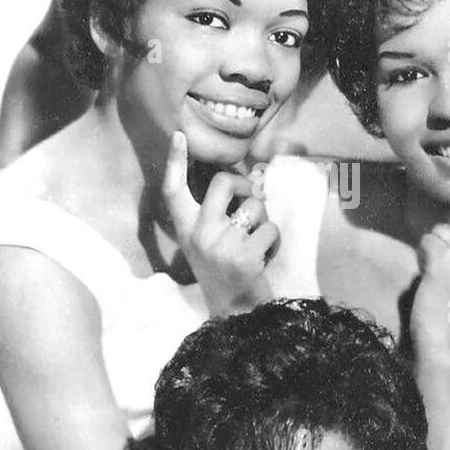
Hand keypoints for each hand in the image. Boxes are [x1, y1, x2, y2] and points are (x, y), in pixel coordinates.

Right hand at [162, 132, 279, 315]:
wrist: (235, 313)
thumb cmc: (224, 272)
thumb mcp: (207, 243)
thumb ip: (214, 216)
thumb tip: (241, 182)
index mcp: (186, 230)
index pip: (174, 190)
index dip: (175, 161)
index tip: (179, 135)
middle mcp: (199, 234)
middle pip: (221, 183)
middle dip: (243, 184)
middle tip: (250, 198)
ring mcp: (222, 245)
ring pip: (254, 206)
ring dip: (263, 220)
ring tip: (256, 241)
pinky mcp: (245, 256)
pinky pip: (271, 228)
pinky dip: (275, 240)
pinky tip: (266, 256)